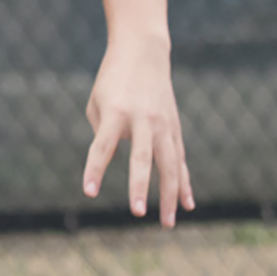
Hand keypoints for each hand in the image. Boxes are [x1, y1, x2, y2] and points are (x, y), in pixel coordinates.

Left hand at [82, 35, 193, 226]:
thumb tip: (112, 164)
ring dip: (168, 196)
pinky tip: (187, 205)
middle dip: (140, 186)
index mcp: (115, 112)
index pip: (102, 146)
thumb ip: (102, 135)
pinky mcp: (174, 128)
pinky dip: (184, 184)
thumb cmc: (111, 79)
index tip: (89, 192)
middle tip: (137, 213)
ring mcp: (162, 125)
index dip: (95, 170)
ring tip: (166, 223)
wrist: (142, 52)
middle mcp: (142, 120)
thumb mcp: (97, 102)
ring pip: (169, 165)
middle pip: (142, 158)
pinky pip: (180, 161)